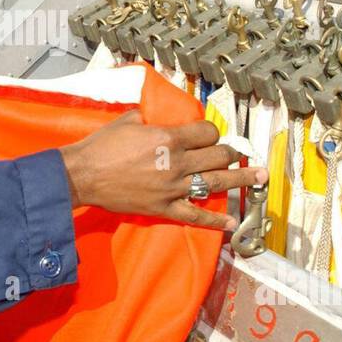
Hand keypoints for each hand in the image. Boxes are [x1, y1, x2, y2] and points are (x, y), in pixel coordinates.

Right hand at [58, 111, 265, 230]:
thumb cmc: (101, 146)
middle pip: (217, 157)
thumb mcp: (126, 121)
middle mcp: (176, 162)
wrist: (82, 175)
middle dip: (232, 154)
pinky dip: (215, 220)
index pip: (206, 133)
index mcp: (168, 138)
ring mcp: (172, 188)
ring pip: (215, 183)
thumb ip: (148, 119)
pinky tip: (232, 222)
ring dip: (241, 180)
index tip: (210, 136)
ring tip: (260, 177)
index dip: (212, 133)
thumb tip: (155, 119)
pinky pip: (194, 215)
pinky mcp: (163, 208)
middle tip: (239, 154)